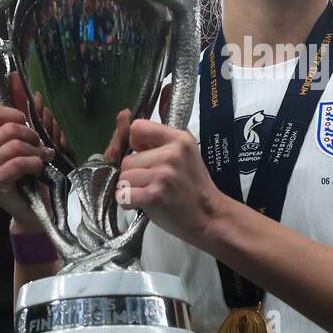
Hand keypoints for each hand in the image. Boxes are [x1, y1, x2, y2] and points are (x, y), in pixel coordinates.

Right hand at [0, 71, 55, 227]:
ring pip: (15, 145)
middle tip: (41, 148)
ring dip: (36, 152)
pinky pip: (17, 163)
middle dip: (33, 137)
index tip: (31, 128)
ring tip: (42, 159)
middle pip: (9, 129)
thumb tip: (15, 75)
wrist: (33, 207)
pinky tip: (38, 170)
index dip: (18, 115)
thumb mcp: (25, 136)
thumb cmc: (28, 170)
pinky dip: (34, 164)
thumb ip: (19, 107)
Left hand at [115, 118, 228, 247]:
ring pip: (124, 178)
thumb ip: (157, 137)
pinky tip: (144, 204)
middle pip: (127, 160)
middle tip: (154, 183)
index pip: (137, 128)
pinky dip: (128, 202)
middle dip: (135, 174)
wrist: (209, 216)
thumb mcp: (184, 153)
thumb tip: (122, 116)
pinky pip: (123, 195)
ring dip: (132, 189)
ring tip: (151, 194)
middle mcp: (171, 153)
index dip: (135, 145)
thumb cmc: (193, 185)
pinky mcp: (155, 195)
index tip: (145, 157)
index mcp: (179, 138)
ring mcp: (163, 174)